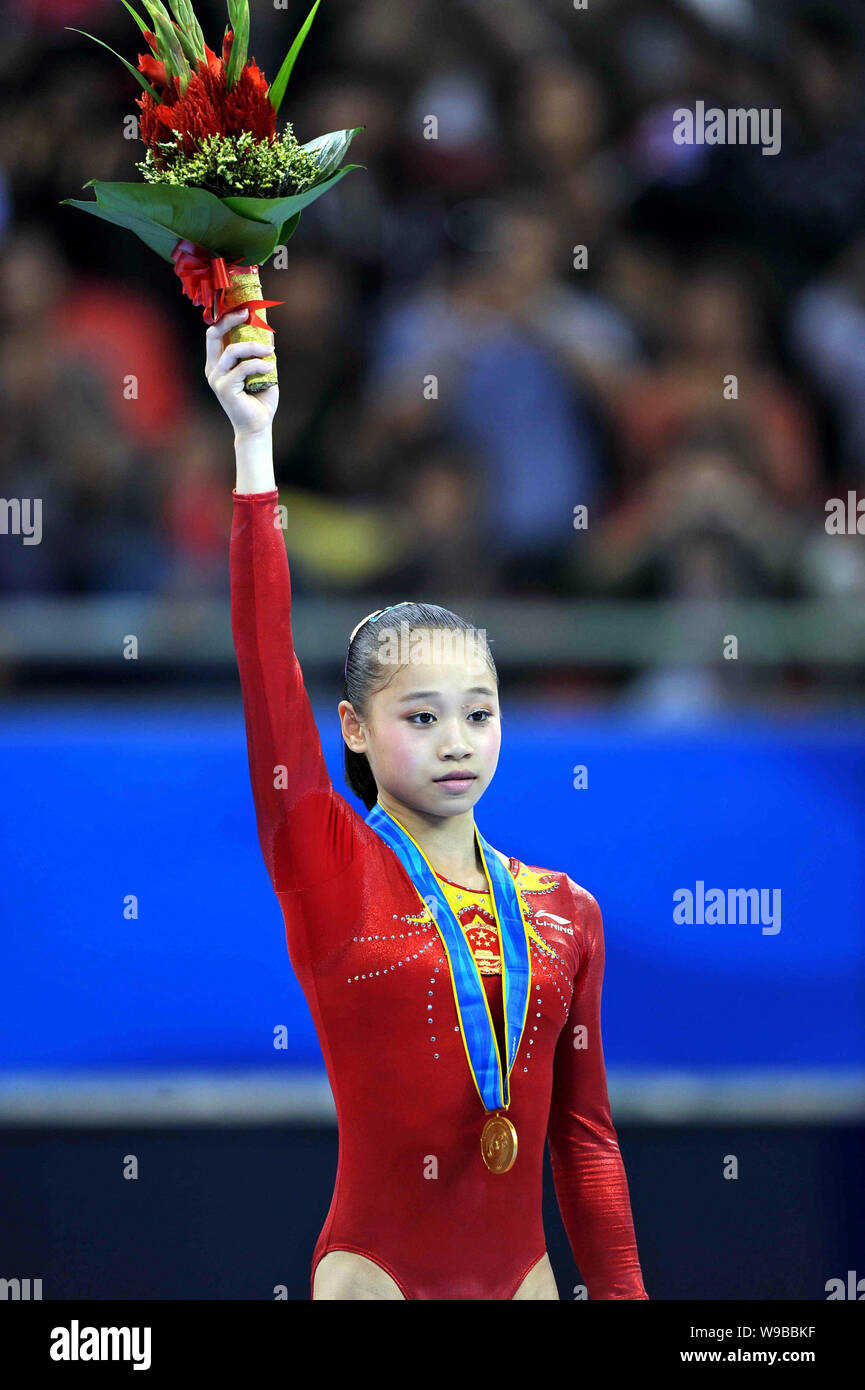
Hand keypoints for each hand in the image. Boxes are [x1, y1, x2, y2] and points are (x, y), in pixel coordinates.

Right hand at [205, 307, 278, 436]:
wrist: (258, 425)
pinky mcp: (224, 388)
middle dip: (230, 320)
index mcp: (218, 363)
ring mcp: (216, 378)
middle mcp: (213, 368)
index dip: (226, 318)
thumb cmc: (260, 398)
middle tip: (248, 313)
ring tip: (270, 351)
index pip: (215, 333)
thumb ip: (260, 352)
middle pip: (213, 334)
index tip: (244, 309)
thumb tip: (268, 330)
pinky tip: (268, 368)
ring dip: (254, 347)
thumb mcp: (262, 370)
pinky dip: (258, 364)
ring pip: (232, 350)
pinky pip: (242, 367)